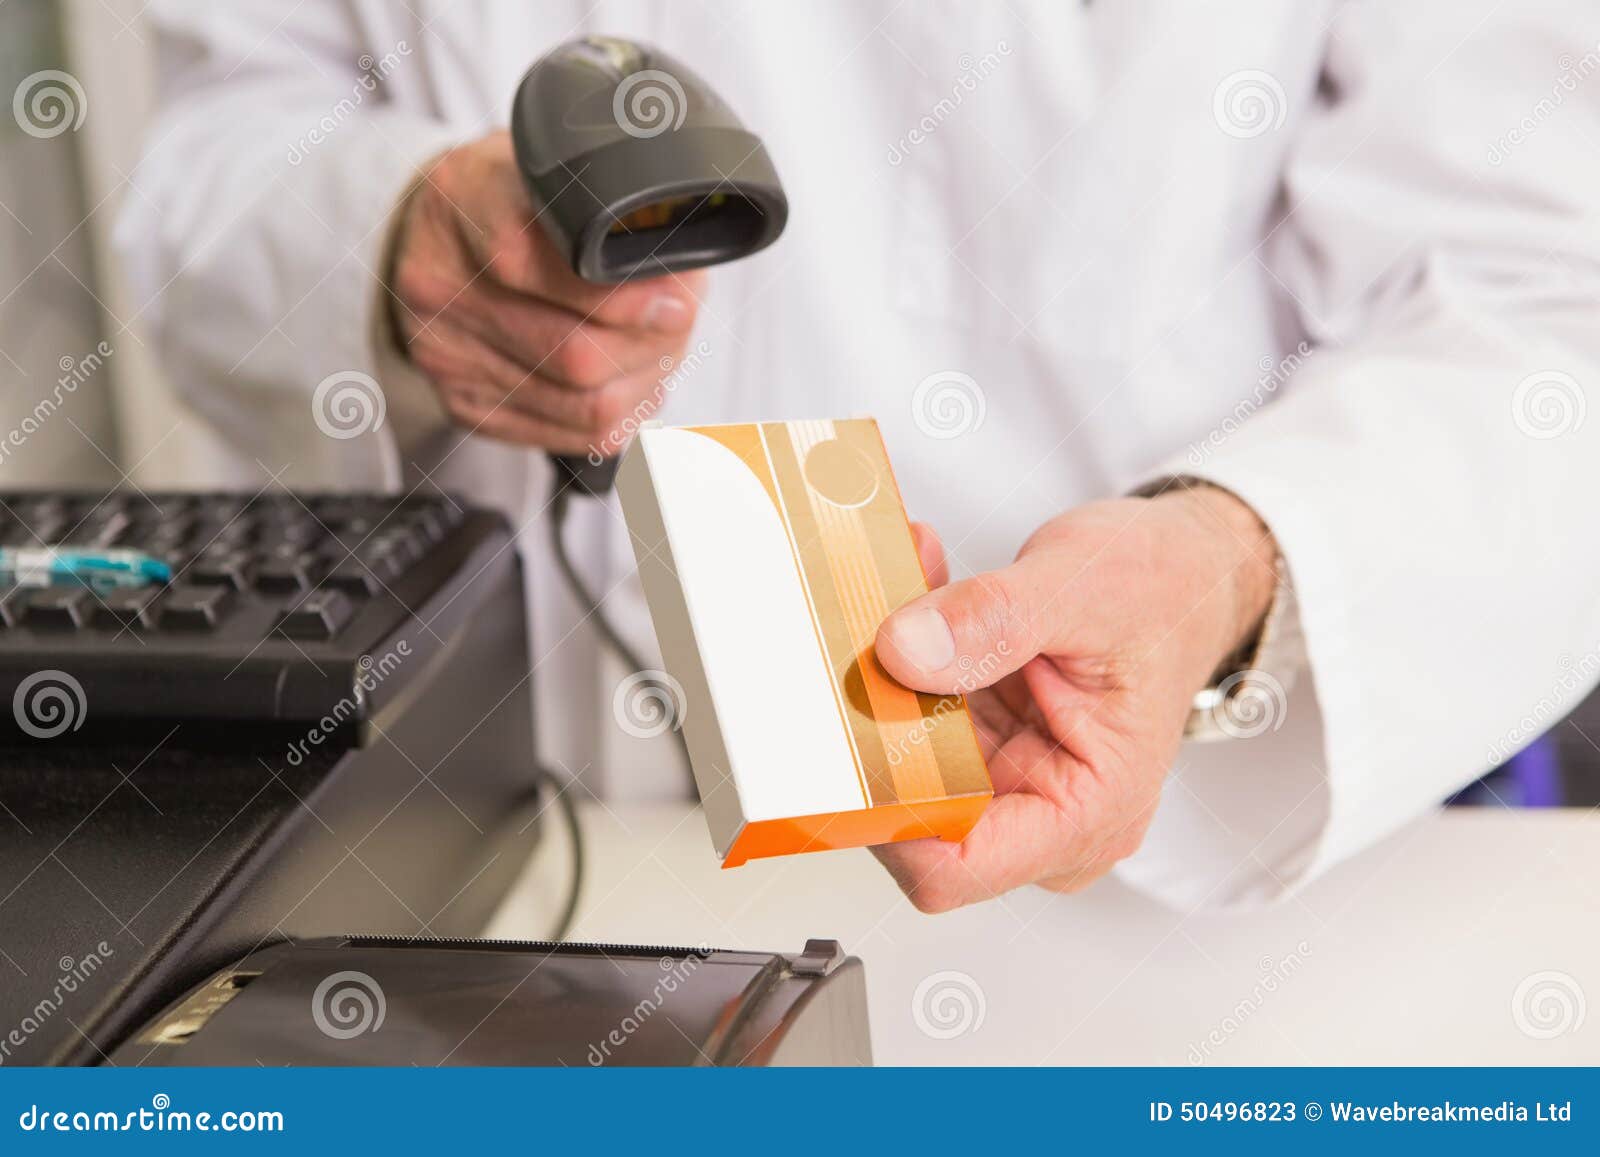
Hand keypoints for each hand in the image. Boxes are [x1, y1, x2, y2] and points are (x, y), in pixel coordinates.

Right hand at [387, 130, 704, 452]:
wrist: (435, 235)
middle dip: (651, 344)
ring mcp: (447, 354)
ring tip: (663, 351)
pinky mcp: (467, 406)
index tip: (675, 295)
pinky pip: (570, 434)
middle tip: (680, 321)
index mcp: (462, 200)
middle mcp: (440, 284)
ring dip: (644, 383)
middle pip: (574, 353)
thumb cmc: (513, 199)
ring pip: (584, 404)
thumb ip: (611, 210)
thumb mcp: (550, 169)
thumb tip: (682, 280)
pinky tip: (633, 384)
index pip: (542, 266)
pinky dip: (621, 415)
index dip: (626, 295)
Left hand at [877, 487, 1278, 911]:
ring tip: (892, 595)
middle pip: (920, 818)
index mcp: (1088, 810)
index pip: (956, 870)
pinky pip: (916, 715)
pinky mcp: (983, 742)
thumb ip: (994, 620)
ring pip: (906, 762)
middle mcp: (1045, 811)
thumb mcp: (1084, 589)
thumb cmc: (1163, 592)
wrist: (1184, 570)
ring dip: (887, 681)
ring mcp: (1010, 778)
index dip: (892, 821)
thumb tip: (905, 652)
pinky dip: (906, 654)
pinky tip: (916, 588)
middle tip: (857, 647)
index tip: (854, 743)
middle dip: (880, 735)